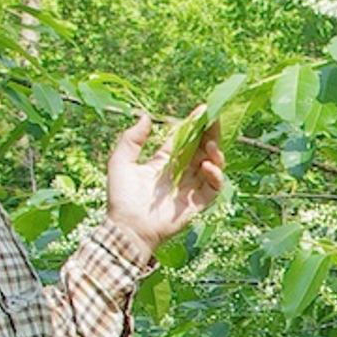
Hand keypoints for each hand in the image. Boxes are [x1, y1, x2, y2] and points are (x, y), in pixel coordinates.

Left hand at [104, 109, 225, 258]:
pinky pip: (213, 187)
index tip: (202, 109)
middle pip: (200, 149)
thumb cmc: (121, 197)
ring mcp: (189, 188)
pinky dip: (215, 176)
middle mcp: (179, 173)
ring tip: (211, 143)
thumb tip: (145, 116)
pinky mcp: (196, 204)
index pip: (183, 139)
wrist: (127, 228)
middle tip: (215, 117)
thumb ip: (131, 139)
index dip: (193, 124)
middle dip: (210, 133)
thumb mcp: (120, 162)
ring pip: (211, 166)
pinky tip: (207, 166)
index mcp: (163, 162)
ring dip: (215, 153)